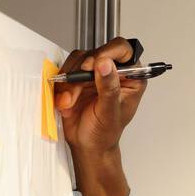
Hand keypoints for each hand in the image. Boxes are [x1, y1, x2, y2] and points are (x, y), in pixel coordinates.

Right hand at [54, 37, 147, 160]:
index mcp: (131, 78)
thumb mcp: (110, 112)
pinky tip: (66, 102)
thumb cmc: (105, 133)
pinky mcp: (78, 78)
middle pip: (97, 52)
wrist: (88, 145)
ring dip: (71, 80)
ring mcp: (94, 73)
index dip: (109, 52)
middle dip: (83, 70)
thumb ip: (109, 88)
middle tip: (78, 84)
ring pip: (79, 59)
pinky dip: (62, 85)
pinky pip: (66, 70)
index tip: (96, 64)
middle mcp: (113, 72)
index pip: (124, 50)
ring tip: (70, 101)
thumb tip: (106, 65)